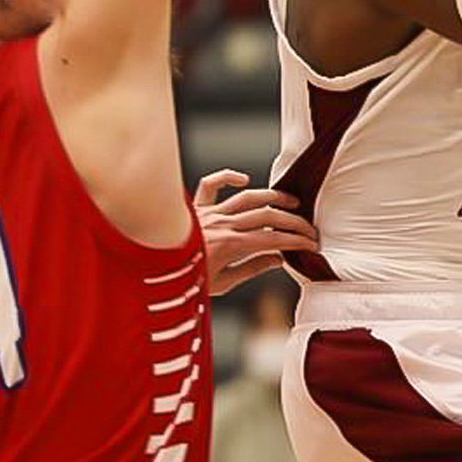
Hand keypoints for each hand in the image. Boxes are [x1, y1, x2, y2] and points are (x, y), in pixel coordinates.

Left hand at [193, 170, 318, 294]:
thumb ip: (252, 269)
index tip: (311, 244)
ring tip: (292, 203)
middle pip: (268, 216)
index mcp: (231, 245)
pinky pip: (212, 184)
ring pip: (249, 197)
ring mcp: (210, 212)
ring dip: (274, 198)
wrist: (150, 270)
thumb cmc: (185, 279)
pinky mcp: (197, 206)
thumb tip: (278, 260)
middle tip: (309, 228)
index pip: (273, 239)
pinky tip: (244, 180)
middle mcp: (223, 224)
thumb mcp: (222, 283)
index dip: (296, 241)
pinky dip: (228, 178)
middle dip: (294, 222)